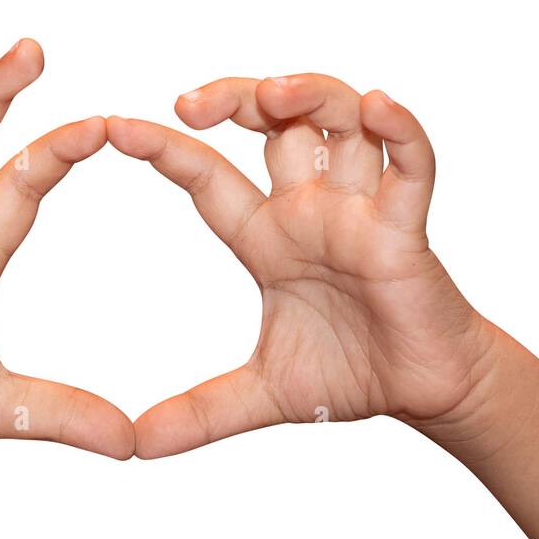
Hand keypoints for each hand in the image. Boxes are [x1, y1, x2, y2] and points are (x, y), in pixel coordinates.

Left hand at [107, 74, 492, 457]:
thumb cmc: (353, 374)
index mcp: (269, 238)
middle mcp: (312, 209)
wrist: (424, 393)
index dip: (167, 151)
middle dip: (236, 98)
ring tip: (273, 92)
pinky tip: (380, 107)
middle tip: (188, 101)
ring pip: (342, 123)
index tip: (114, 128)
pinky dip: (402, 132)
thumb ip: (201, 412)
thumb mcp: (262, 394)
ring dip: (311, 96)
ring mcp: (361, 211)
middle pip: (276, 124)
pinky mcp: (409, 228)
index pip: (210, 180)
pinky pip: (411, 166)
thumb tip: (137, 445)